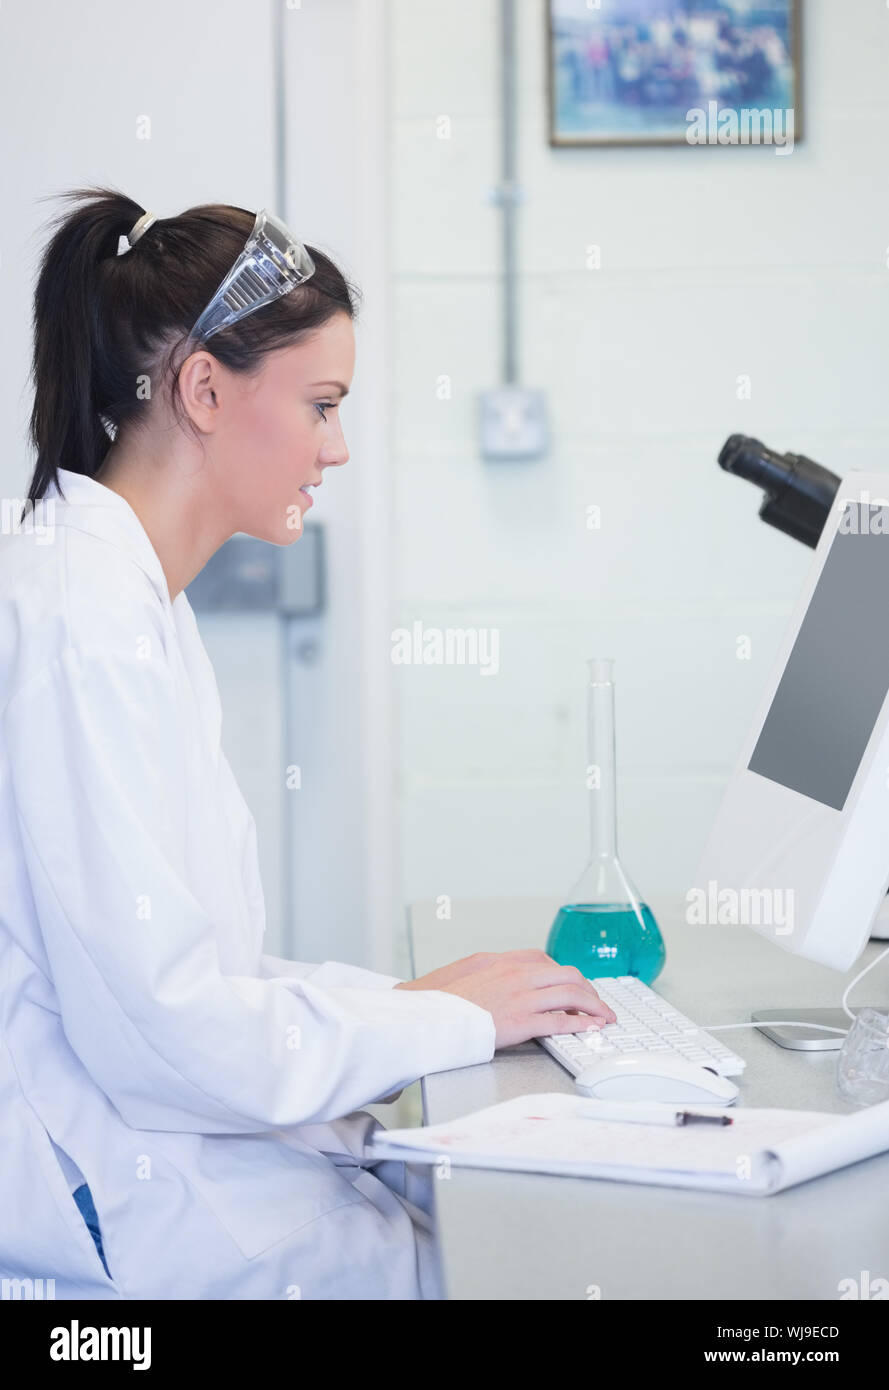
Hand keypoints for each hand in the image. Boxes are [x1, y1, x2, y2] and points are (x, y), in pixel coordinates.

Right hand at [394, 950, 616, 1049]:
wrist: (431, 1016)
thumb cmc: (445, 1001)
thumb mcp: (469, 974)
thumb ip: (491, 974)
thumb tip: (504, 982)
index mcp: (503, 962)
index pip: (546, 960)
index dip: (566, 974)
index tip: (575, 986)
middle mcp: (516, 974)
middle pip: (567, 975)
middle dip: (589, 990)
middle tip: (598, 1004)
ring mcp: (520, 996)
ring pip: (570, 994)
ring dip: (593, 1007)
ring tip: (603, 1018)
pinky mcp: (520, 1021)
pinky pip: (559, 1020)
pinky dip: (579, 1024)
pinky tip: (588, 1028)